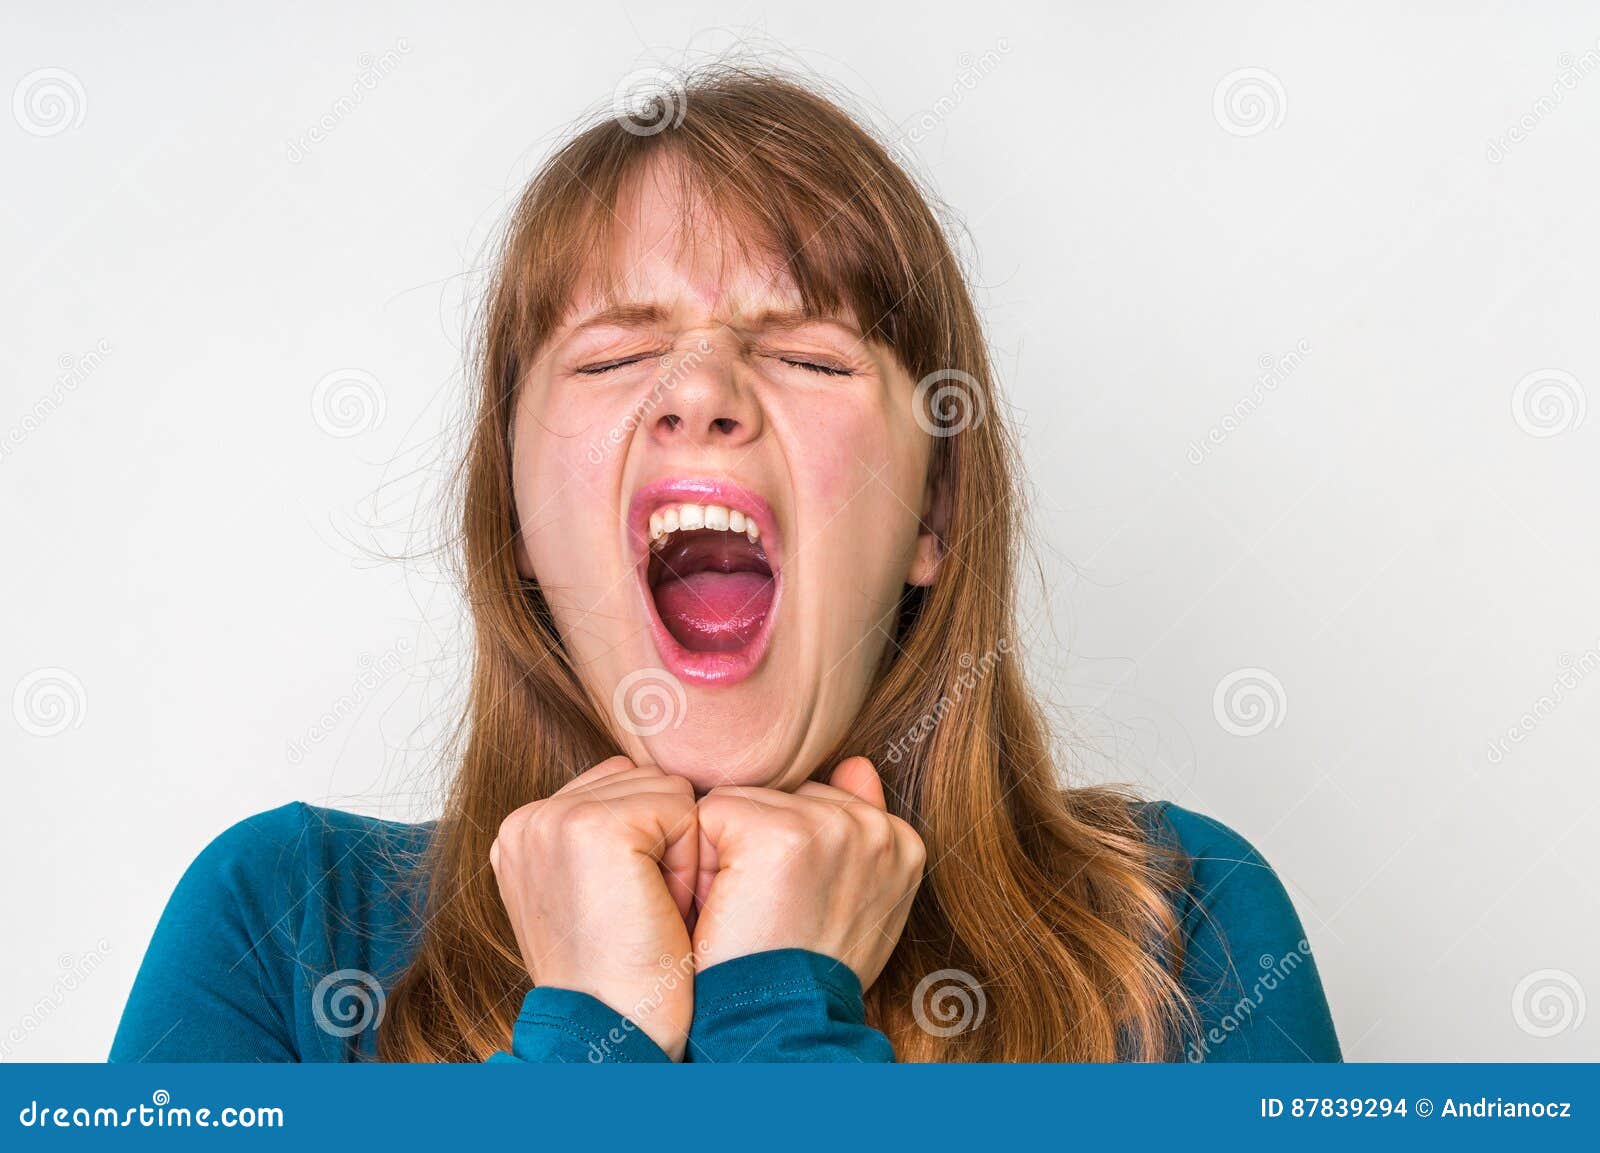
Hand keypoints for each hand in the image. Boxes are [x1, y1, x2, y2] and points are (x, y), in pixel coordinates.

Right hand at [489, 757, 696, 1059]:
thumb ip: (601, 839)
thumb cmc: (621, 978)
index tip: (629, 906)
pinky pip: (680, 805)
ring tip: (650, 911)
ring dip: (677, 850)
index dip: (648, 840)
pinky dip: (687, 859)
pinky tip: (661, 908)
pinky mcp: (593, 827)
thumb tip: (645, 787)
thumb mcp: (591, 898)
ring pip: (664, 788)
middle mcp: (527, 819)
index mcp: (522, 833)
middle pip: (642, 779)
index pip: (618, 784)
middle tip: (643, 912)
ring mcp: (554, 819)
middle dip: (663, 840)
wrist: (613, 1035)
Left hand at [692, 757, 925, 988]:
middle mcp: (874, 827)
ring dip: (728, 850)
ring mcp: (830, 826)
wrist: (781, 1024)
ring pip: (744, 801)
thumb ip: (860, 828)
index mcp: (900, 840)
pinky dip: (703, 858)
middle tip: (768, 911)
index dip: (789, 854)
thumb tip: (856, 763)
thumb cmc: (810, 972)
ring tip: (748, 909)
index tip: (795, 906)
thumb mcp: (856, 904)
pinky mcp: (779, 834)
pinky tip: (727, 903)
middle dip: (759, 843)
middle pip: (781, 795)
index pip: (818, 802)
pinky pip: (712, 812)